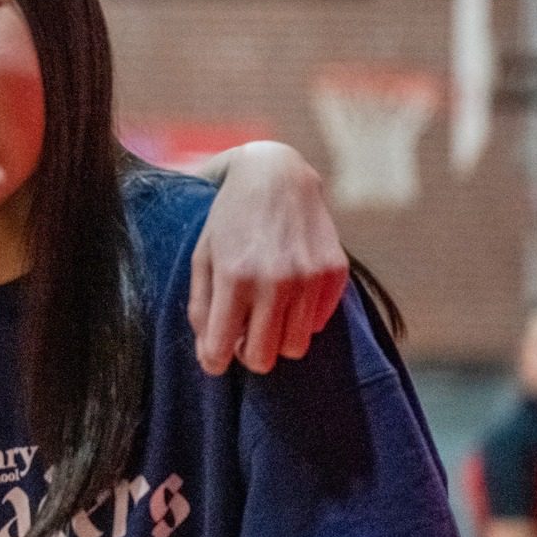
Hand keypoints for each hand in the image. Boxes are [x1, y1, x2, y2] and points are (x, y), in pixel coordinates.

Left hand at [188, 142, 348, 376]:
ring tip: (265, 315)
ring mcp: (310, 277)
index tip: (215, 358)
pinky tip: (290, 292)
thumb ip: (201, 308)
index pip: (222, 349)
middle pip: (263, 358)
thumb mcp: (202, 257)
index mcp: (234, 276)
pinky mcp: (335, 273)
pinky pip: (318, 324)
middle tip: (241, 336)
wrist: (275, 174)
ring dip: (277, 339)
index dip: (215, 361)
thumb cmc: (230, 219)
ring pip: (295, 348)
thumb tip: (209, 356)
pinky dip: (302, 318)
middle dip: (248, 354)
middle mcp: (275, 280)